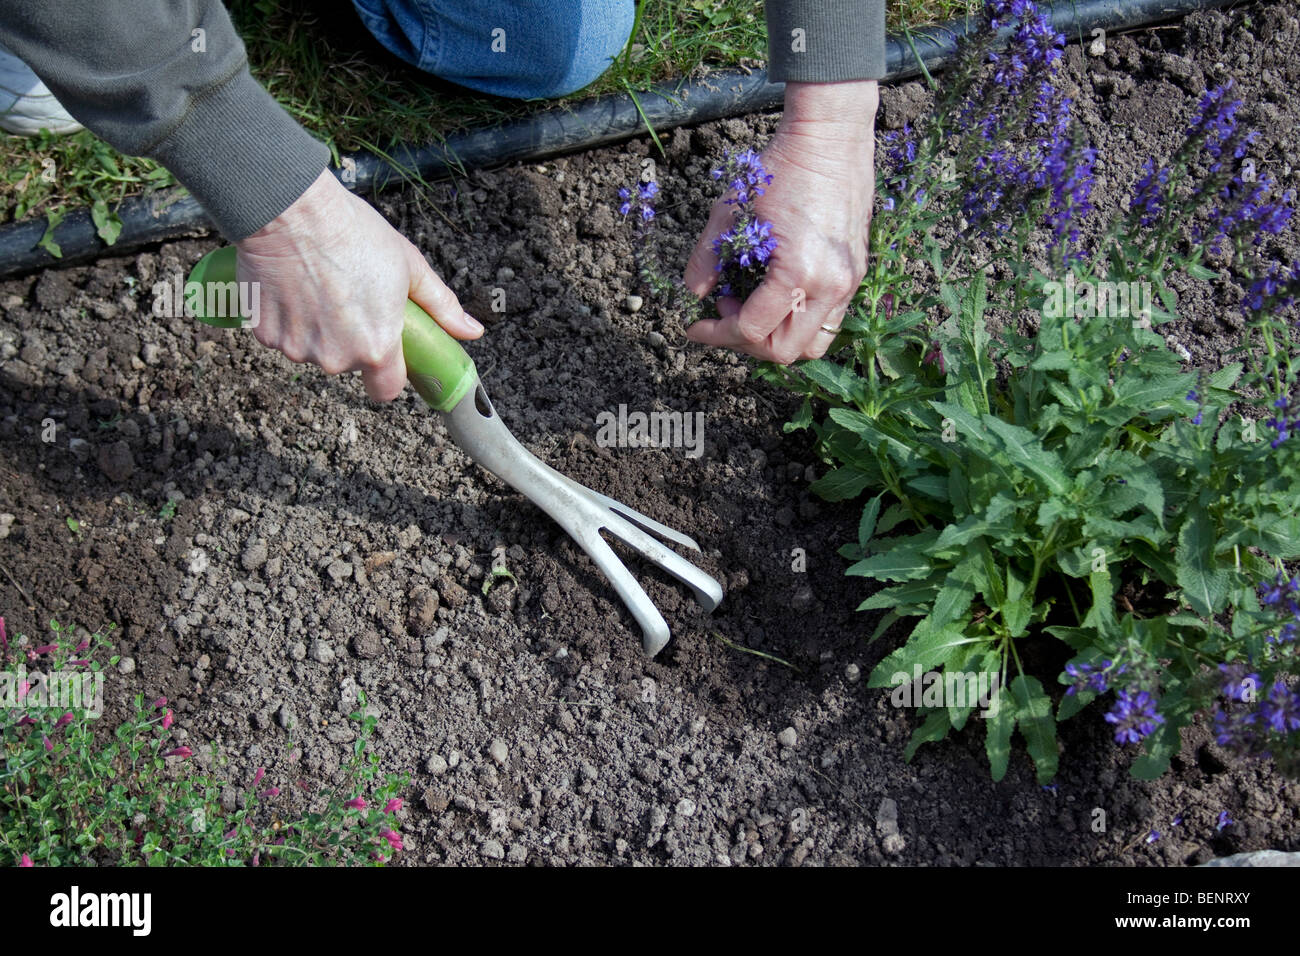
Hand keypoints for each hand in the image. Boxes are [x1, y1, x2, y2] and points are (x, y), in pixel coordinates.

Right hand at [234, 169, 481, 400]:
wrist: (291, 210)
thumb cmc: (355, 233)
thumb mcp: (410, 267)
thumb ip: (442, 306)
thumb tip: (472, 331)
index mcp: (378, 347)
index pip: (386, 391)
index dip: (388, 373)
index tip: (387, 352)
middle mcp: (337, 358)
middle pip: (348, 364)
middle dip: (350, 339)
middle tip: (349, 297)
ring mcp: (299, 349)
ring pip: (313, 350)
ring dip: (317, 329)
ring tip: (318, 286)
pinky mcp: (266, 335)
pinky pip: (281, 336)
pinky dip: (287, 318)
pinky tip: (292, 286)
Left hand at [684, 80, 877, 363]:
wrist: (831, 136)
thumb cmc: (782, 166)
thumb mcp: (730, 210)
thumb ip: (707, 258)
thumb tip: (695, 293)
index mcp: (800, 271)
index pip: (753, 330)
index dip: (717, 333)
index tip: (696, 326)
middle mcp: (832, 284)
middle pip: (785, 351)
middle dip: (746, 342)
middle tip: (722, 315)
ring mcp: (849, 281)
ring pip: (812, 343)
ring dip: (776, 338)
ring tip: (749, 309)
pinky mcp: (855, 273)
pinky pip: (828, 319)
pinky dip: (797, 320)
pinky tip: (773, 295)